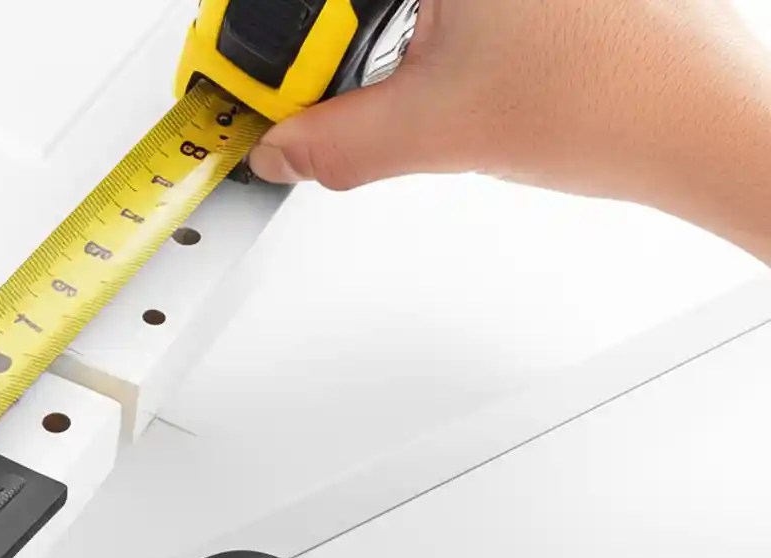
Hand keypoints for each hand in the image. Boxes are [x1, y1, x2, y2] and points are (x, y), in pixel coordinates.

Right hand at [248, 0, 770, 259]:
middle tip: (298, 94)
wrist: (709, 124)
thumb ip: (334, 143)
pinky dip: (409, 26)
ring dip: (362, 33)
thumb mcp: (438, 128)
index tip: (244, 82)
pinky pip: (432, 6)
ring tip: (372, 82)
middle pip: (348, 1)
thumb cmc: (623, 98)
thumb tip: (278, 146)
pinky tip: (432, 64)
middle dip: (315, 36)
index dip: (269, 39)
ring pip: (392, 4)